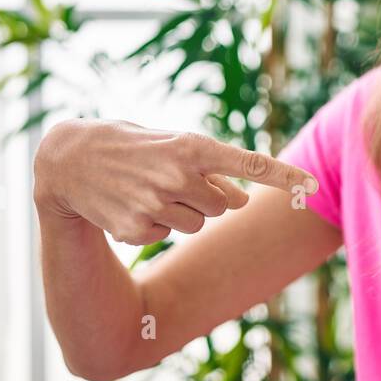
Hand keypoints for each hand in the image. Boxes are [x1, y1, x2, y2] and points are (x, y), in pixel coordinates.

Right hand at [32, 119, 317, 244]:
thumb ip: (212, 169)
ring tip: (147, 190)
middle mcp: (179, 175)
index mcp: (192, 145)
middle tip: (171, 179)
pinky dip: (153, 224)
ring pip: (198, 224)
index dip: (283, 176)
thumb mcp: (173, 145)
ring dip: (180, 212)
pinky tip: (129, 205)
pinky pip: (166, 235)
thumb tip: (242, 199)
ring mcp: (158, 204)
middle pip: (223, 205)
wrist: (69, 160)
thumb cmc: (133, 147)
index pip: (250, 162)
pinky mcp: (138, 229)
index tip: (311, 185)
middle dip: (206, 197)